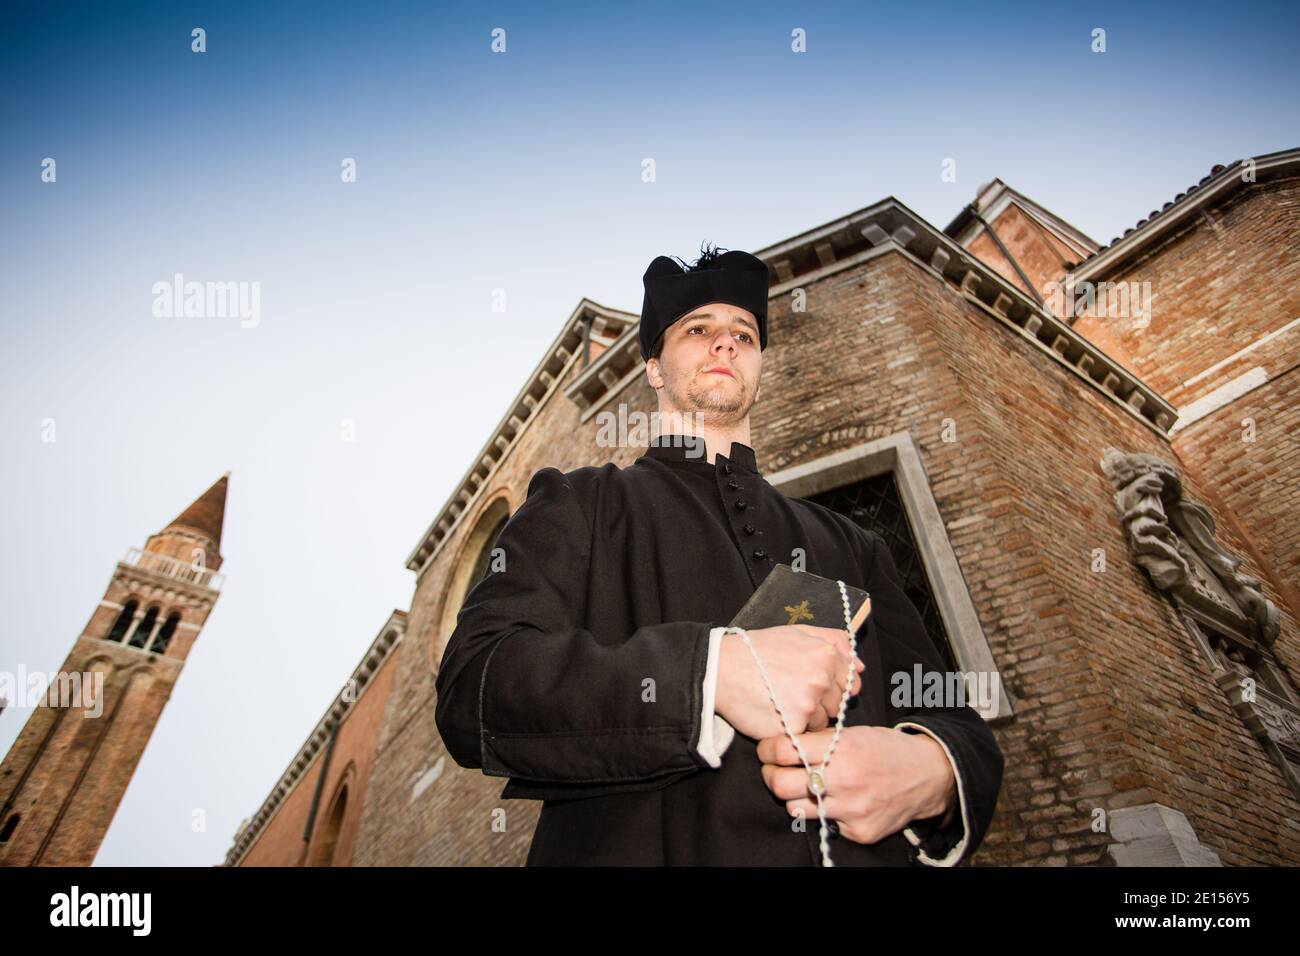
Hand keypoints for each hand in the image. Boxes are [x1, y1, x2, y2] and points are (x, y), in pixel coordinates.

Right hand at [715, 624, 864, 740]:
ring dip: (807, 718)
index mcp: (826, 655)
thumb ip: (835, 641)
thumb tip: (860, 665)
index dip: (831, 686)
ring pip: (822, 721)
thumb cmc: (756, 650)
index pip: (850, 683)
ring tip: (781, 703)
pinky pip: (805, 736)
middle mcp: (822, 679)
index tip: (811, 684)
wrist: (721, 669)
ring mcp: (809, 704)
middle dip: (820, 702)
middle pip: (837, 704)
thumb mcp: (797, 632)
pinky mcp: (794, 727)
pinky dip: (792, 730)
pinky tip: (775, 714)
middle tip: (791, 693)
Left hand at [756, 726, 956, 844]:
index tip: (767, 750)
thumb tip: (784, 743)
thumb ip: (820, 740)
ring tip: (802, 787)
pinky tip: (835, 801)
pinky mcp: (859, 831)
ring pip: (795, 808)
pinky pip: (824, 823)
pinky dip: (824, 812)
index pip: (783, 751)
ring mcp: (852, 809)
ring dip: (793, 797)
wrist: (928, 776)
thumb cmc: (887, 749)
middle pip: (779, 784)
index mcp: (842, 748)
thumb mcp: (854, 732)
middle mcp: (845, 779)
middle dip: (769, 775)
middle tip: (773, 770)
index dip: (767, 749)